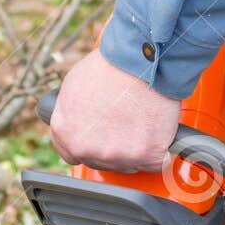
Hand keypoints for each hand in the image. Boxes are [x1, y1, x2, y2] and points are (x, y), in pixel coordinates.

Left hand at [49, 47, 179, 172]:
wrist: (141, 60)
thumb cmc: (110, 66)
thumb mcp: (72, 86)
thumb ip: (70, 114)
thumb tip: (76, 122)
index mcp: (66, 133)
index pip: (71, 154)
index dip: (87, 144)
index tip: (98, 138)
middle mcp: (88, 149)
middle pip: (101, 161)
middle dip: (111, 146)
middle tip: (122, 123)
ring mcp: (117, 156)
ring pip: (128, 164)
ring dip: (134, 149)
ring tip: (139, 122)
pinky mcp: (146, 156)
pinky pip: (154, 163)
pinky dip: (158, 151)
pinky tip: (154, 132)